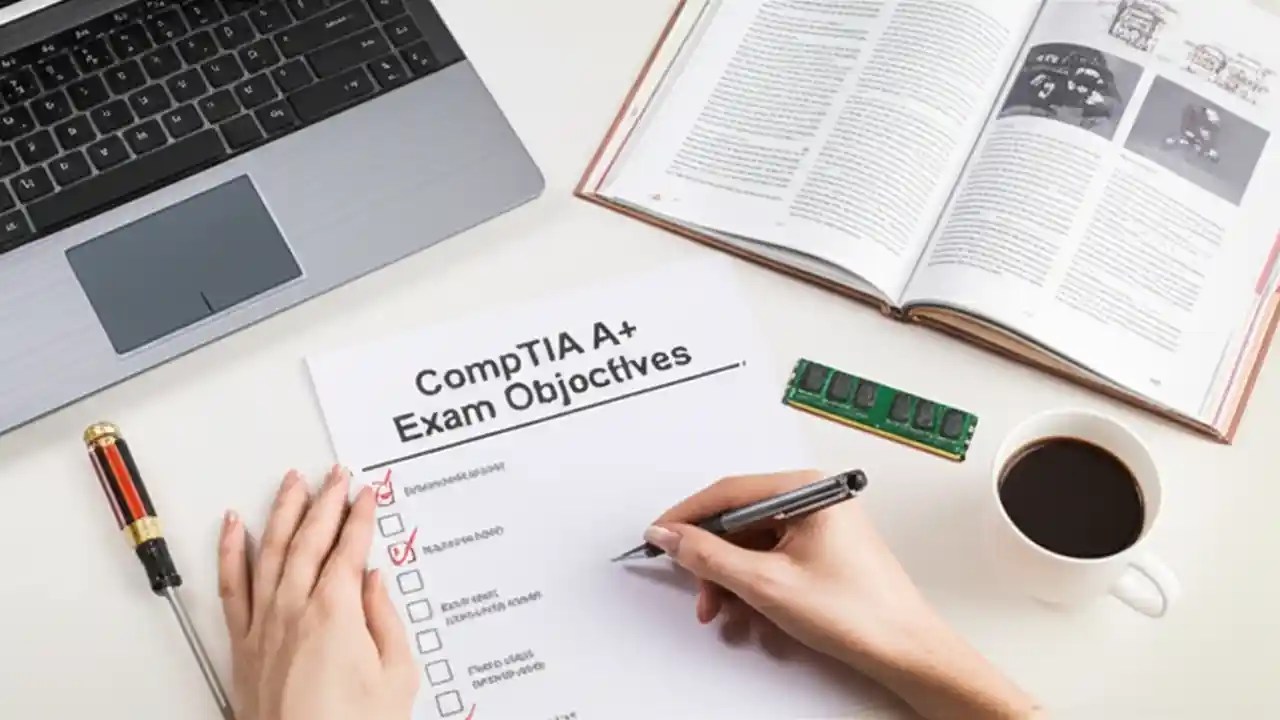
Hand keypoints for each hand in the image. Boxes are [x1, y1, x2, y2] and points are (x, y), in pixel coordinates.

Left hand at [218, 467, 418, 719]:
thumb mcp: (396, 676)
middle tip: (337, 476)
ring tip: (292, 483)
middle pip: (310, 540)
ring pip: (271, 551)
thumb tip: (377, 586)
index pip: (350, 548)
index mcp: (336, 612)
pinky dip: (232, 551)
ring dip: (284, 511)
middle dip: (326, 501)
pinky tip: (235, 527)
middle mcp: (294, 610)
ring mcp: (264, 626)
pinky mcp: (242, 645)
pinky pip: (233, 586)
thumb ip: (386, 621)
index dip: (361, 516)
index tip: (368, 495)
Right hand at [646, 470, 1040, 719]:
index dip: (687, 516)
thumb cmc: (857, 612)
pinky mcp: (823, 548)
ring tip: (727, 609)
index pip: (728, 491)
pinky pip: (772, 556)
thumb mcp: (766, 583)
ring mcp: (820, 523)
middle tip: (699, 589)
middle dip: (712, 560)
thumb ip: (709, 555)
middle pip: (739, 518)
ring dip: (731, 577)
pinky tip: (751, 609)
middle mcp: (814, 498)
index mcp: (807, 489)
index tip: (659, 536)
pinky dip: (754, 582)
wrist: (904, 649)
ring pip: (753, 542)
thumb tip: (672, 536)